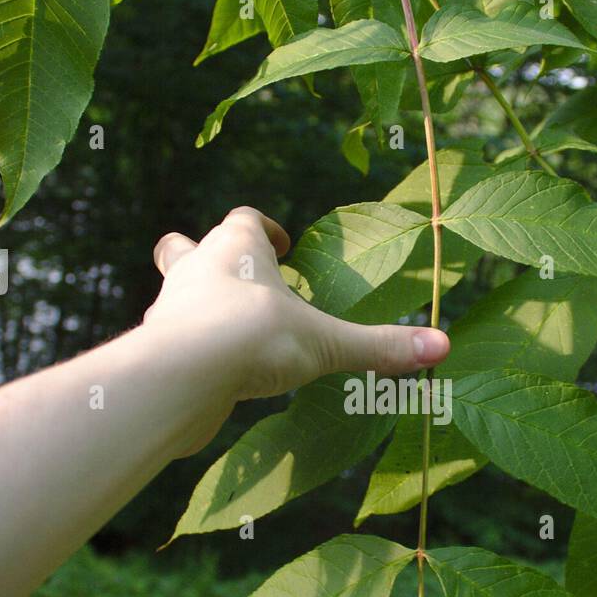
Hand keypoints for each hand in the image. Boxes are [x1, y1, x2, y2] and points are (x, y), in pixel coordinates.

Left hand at [143, 207, 449, 450]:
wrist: (183, 377)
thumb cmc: (254, 338)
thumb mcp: (326, 343)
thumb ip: (378, 346)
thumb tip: (441, 346)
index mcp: (236, 247)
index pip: (246, 219)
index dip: (265, 230)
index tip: (285, 247)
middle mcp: (196, 269)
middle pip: (187, 246)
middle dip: (208, 257)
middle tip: (241, 282)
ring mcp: (169, 309)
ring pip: (175, 294)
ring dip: (197, 307)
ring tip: (230, 334)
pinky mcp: (155, 350)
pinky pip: (171, 341)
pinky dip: (189, 350)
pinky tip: (212, 374)